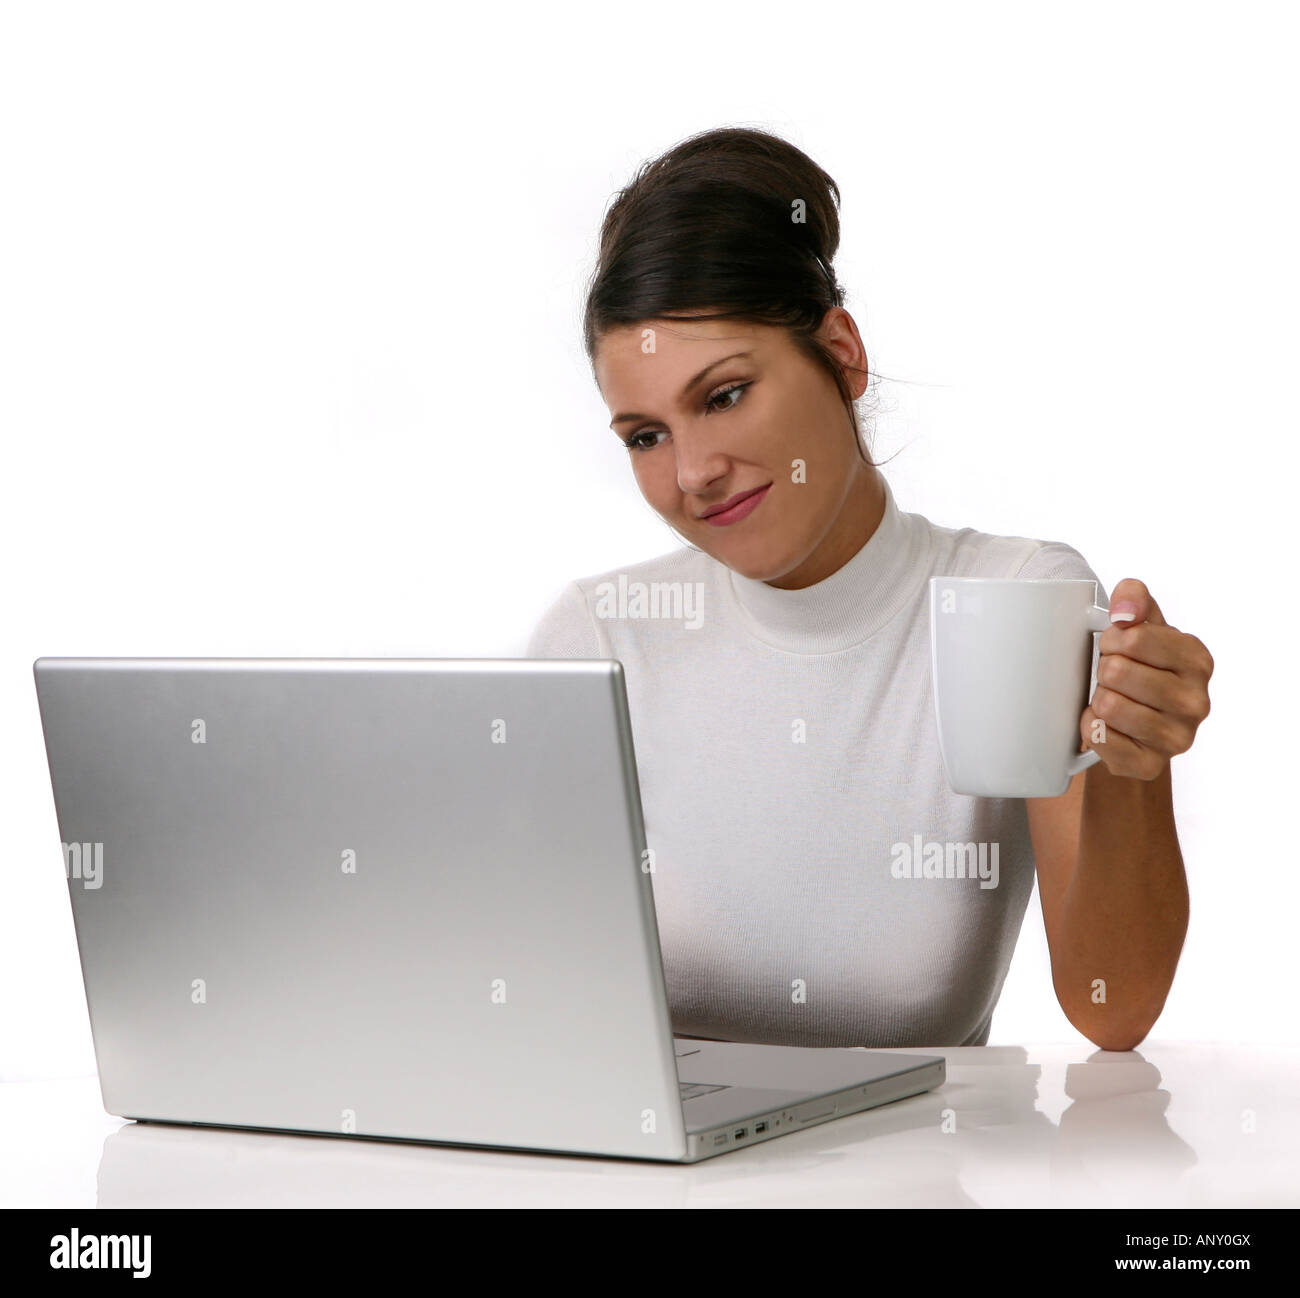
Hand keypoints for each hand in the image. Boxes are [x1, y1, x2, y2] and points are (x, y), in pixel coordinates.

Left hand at [1079, 578, 1213, 779]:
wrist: (1138, 727)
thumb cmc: (1139, 669)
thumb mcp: (1142, 628)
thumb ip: (1135, 601)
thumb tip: (1124, 610)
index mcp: (1197, 660)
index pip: (1132, 638)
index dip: (1111, 641)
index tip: (1115, 648)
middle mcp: (1196, 701)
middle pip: (1116, 671)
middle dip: (1103, 671)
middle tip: (1112, 679)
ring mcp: (1177, 738)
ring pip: (1107, 706)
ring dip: (1097, 701)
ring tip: (1112, 701)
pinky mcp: (1150, 765)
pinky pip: (1099, 738)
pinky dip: (1091, 729)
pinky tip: (1107, 726)